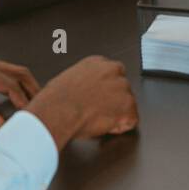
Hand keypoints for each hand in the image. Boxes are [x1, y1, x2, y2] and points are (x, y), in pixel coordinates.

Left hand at [0, 58, 39, 131]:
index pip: (9, 84)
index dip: (22, 100)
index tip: (30, 114)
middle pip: (18, 72)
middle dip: (32, 89)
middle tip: (42, 107)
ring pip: (13, 70)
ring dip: (26, 85)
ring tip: (35, 102)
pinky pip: (6, 72)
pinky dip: (17, 82)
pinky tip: (19, 94)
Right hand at [24, 55, 138, 150]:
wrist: (59, 111)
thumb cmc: (56, 100)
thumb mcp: (66, 79)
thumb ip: (83, 80)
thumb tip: (82, 91)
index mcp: (96, 62)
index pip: (112, 74)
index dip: (106, 90)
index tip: (99, 99)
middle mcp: (112, 70)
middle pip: (122, 87)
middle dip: (113, 101)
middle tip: (97, 111)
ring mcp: (122, 87)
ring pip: (128, 104)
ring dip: (117, 114)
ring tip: (97, 119)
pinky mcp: (128, 105)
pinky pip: (131, 120)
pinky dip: (121, 127)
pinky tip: (105, 126)